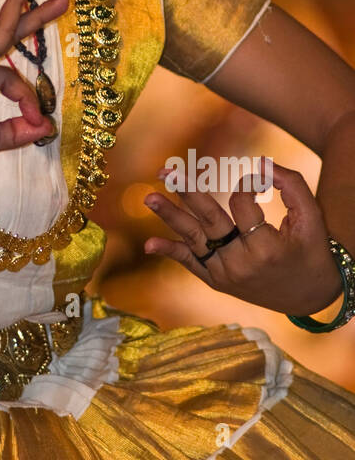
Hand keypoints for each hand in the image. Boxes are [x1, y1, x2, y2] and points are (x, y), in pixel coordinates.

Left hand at [142, 158, 341, 315]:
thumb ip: (291, 184)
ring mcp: (225, 275)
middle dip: (186, 193)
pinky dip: (170, 252)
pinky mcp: (217, 282)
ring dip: (169, 217)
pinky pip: (191, 264)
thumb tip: (260, 162)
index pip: (242, 203)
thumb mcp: (312, 218)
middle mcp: (241, 262)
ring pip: (193, 240)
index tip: (258, 179)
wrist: (310, 297)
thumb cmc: (312, 251)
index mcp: (265, 247)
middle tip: (165, 172)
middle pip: (209, 220)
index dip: (249, 183)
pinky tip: (148, 244)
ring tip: (148, 197)